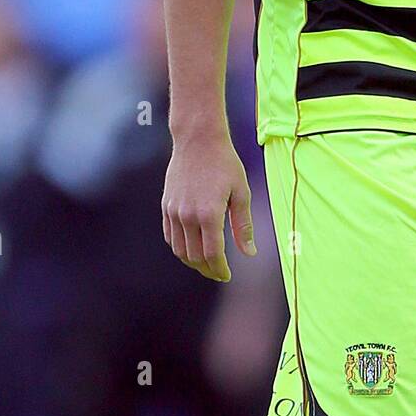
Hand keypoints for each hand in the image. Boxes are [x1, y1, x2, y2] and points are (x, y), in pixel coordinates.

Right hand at [162, 130, 256, 280]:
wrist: (198, 140)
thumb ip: (244, 225)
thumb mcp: (241, 192)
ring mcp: (174, 211)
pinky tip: (191, 248)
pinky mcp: (166, 206)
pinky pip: (170, 236)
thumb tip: (250, 253)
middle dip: (208, 270)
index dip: (220, 269)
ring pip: (179, 250)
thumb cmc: (225, 164)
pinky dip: (179, 248)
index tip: (227, 275)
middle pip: (195, 257)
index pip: (213, 255)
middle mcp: (188, 216)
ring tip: (206, 264)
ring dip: (193, 262)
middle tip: (219, 273)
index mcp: (209, 214)